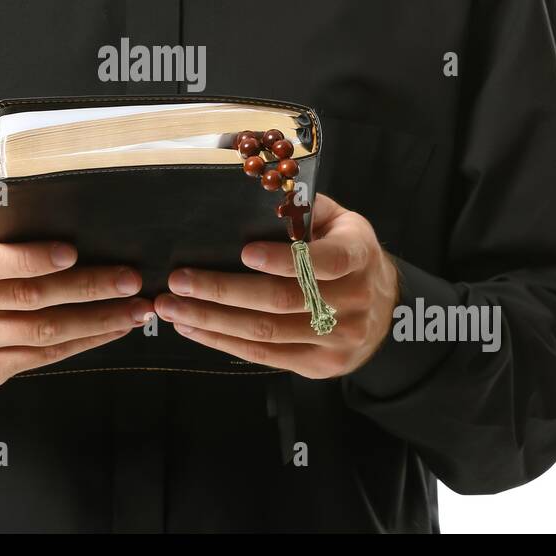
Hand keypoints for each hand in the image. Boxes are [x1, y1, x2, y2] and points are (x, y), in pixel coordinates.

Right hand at [0, 201, 153, 388]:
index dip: (31, 258)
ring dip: (95, 322)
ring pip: (41, 333)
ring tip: (133, 308)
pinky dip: (81, 343)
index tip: (73, 252)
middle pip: (26, 298)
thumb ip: (3, 219)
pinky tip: (109, 329)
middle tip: (128, 280)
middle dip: (87, 289)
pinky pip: (40, 358)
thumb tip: (61, 206)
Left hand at [152, 193, 400, 378]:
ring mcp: (337, 339)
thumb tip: (251, 189)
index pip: (324, 261)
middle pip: (282, 301)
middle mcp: (353, 301)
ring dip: (212, 320)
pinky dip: (222, 342)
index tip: (244, 252)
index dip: (284, 259)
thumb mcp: (338, 221)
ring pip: (266, 333)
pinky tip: (192, 328)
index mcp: (357, 255)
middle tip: (178, 280)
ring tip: (171, 307)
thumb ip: (302, 208)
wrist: (384, 308)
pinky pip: (264, 357)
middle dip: (223, 291)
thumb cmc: (346, 251)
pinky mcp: (318, 366)